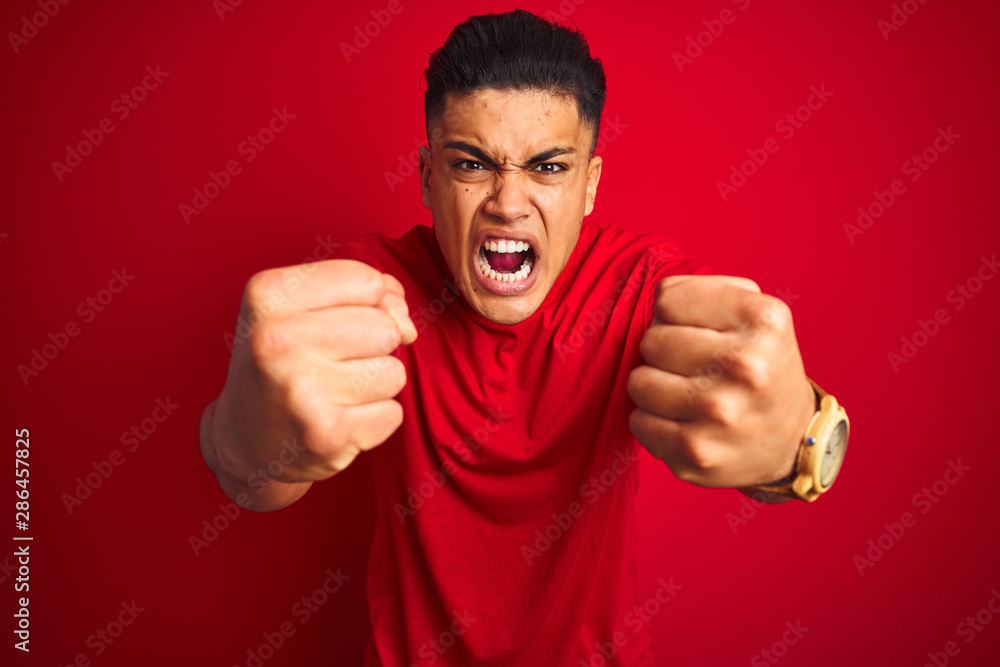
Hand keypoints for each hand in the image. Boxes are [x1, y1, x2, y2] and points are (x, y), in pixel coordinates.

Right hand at [202, 259, 416, 498]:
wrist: (241, 444)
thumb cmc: (282, 366)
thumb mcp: (300, 309)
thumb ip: (362, 293)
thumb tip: (405, 322)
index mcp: (268, 295)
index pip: (366, 280)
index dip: (371, 302)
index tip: (339, 323)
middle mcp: (277, 339)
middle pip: (385, 326)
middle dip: (375, 347)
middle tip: (333, 365)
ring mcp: (301, 389)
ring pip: (394, 372)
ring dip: (375, 386)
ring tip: (334, 394)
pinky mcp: (326, 434)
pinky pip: (392, 413)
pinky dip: (375, 420)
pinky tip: (337, 422)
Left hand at [626, 275, 814, 490]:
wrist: (793, 438)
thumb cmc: (761, 365)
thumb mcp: (754, 311)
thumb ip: (701, 289)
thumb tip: (656, 297)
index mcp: (762, 319)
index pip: (668, 299)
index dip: (674, 314)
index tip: (696, 329)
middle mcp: (746, 365)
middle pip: (651, 341)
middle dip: (663, 352)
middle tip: (691, 366)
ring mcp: (720, 412)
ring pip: (638, 381)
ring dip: (654, 387)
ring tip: (684, 393)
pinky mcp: (697, 451)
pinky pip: (639, 421)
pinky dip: (652, 421)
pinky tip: (682, 421)